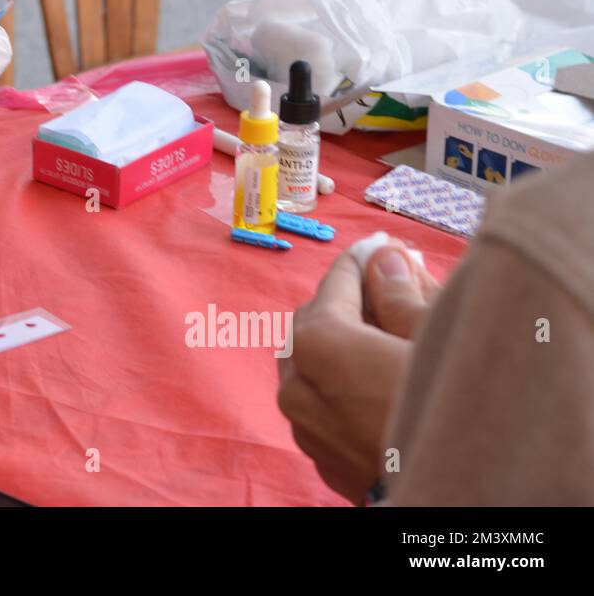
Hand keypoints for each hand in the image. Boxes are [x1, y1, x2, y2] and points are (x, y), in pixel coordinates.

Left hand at [277, 236, 439, 502]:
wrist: (451, 499)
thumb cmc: (447, 414)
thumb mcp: (434, 339)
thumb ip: (400, 294)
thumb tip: (382, 260)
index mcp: (317, 342)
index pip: (337, 282)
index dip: (365, 260)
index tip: (385, 247)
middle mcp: (296, 382)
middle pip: (318, 320)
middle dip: (353, 302)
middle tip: (395, 291)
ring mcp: (302, 424)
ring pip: (314, 363)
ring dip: (344, 344)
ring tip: (389, 339)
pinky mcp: (319, 457)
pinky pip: (323, 403)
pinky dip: (344, 384)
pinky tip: (380, 383)